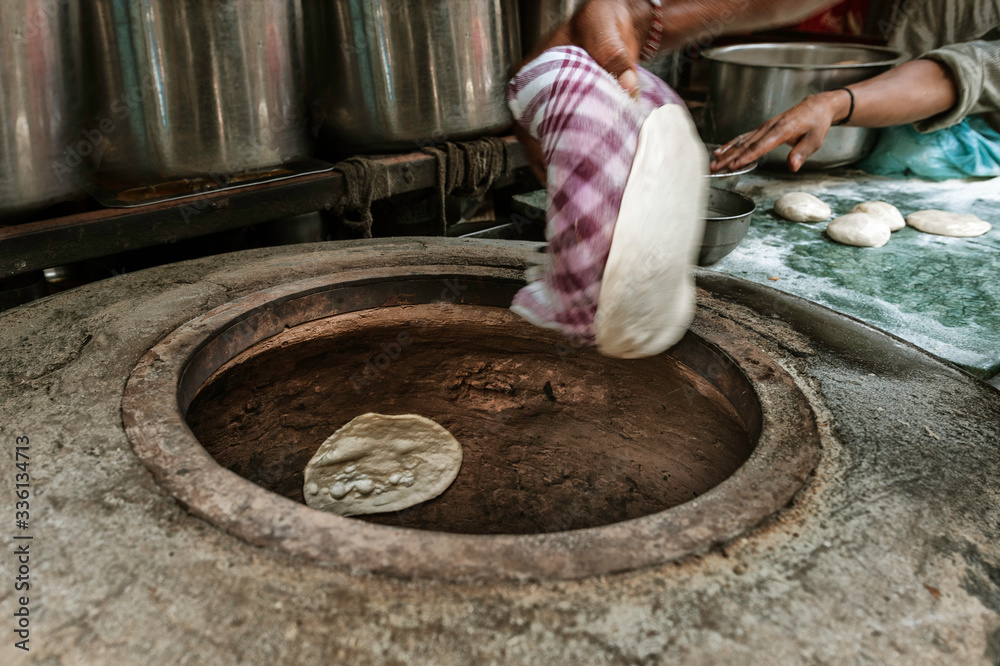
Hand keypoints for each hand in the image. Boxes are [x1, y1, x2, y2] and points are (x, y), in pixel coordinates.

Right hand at [519, 0, 649, 182]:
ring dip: (560, 160)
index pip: (523, 116)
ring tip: (572, 182)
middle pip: (534, 135)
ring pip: (549, 140)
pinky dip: (573, 153)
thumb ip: (613, 54)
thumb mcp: (604, 28)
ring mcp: (553, 104)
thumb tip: (627, 85)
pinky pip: (566, 137)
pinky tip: (583, 170)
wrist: (623, 20)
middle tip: (564, 179)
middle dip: (547, 160)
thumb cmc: (604, 19)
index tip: (548, 160)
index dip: (533, 142)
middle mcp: (537, 91)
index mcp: (533, 71)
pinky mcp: (571, 112)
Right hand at [710, 89, 850, 172]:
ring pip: (742, 141)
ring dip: (727, 152)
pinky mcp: (762, 129)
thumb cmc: (816, 123)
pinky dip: (731, 145)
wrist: (816, 106)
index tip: (734, 165)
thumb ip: (802, 152)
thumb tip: (793, 166)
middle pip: (746, 144)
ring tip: (714, 162)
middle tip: (716, 167)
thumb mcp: (815, 139)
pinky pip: (744, 137)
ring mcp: (764, 127)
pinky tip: (722, 151)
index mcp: (782, 130)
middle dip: (729, 157)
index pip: (761, 146)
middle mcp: (769, 127)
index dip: (746, 157)